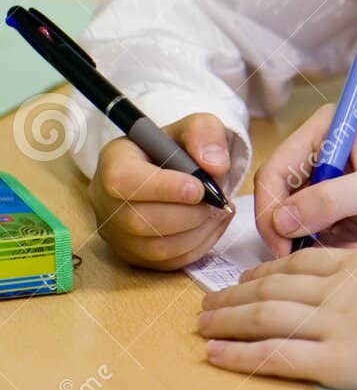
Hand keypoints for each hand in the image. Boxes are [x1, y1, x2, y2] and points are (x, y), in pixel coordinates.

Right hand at [88, 112, 234, 269]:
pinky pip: (167, 262)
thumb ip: (205, 133)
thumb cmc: (180, 147)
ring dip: (198, 232)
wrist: (174, 170)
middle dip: (188, 214)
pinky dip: (198, 247)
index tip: (198, 188)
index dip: (164, 188)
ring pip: (155, 247)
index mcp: (113, 162)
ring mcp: (117, 233)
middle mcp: (105, 202)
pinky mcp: (134, 255)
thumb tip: (216, 165)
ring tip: (219, 212)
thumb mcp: (195, 126)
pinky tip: (212, 225)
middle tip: (217, 202)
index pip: (123, 182)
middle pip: (139, 221)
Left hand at [198, 248, 356, 389]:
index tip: (247, 277)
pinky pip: (275, 354)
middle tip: (208, 303)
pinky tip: (215, 353)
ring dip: (225, 319)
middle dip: (234, 294)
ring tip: (200, 324)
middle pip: (271, 287)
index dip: (266, 269)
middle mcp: (339, 289)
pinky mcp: (338, 360)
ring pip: (263, 316)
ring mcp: (336, 323)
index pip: (300, 263)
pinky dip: (239, 353)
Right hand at [252, 104, 356, 256]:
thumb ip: (330, 201)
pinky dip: (352, 253)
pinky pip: (337, 243)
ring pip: (311, 229)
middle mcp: (336, 157)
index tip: (280, 243)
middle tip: (325, 257)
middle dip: (305, 233)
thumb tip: (279, 221)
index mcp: (335, 128)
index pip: (278, 169)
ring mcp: (350, 190)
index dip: (272, 208)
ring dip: (333, 247)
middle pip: (288, 203)